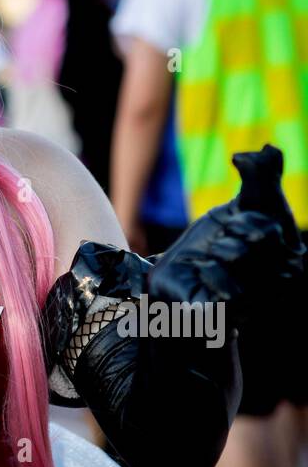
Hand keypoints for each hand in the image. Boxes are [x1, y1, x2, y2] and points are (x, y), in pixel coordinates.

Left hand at [148, 144, 304, 322]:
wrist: (177, 281)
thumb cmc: (210, 245)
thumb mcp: (234, 208)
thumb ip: (259, 179)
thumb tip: (270, 149)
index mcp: (290, 251)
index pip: (276, 219)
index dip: (246, 213)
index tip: (230, 219)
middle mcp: (283, 278)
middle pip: (262, 235)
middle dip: (231, 230)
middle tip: (218, 241)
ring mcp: (262, 300)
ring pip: (239, 257)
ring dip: (215, 251)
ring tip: (209, 260)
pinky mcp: (235, 317)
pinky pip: (225, 290)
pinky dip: (207, 275)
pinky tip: (202, 277)